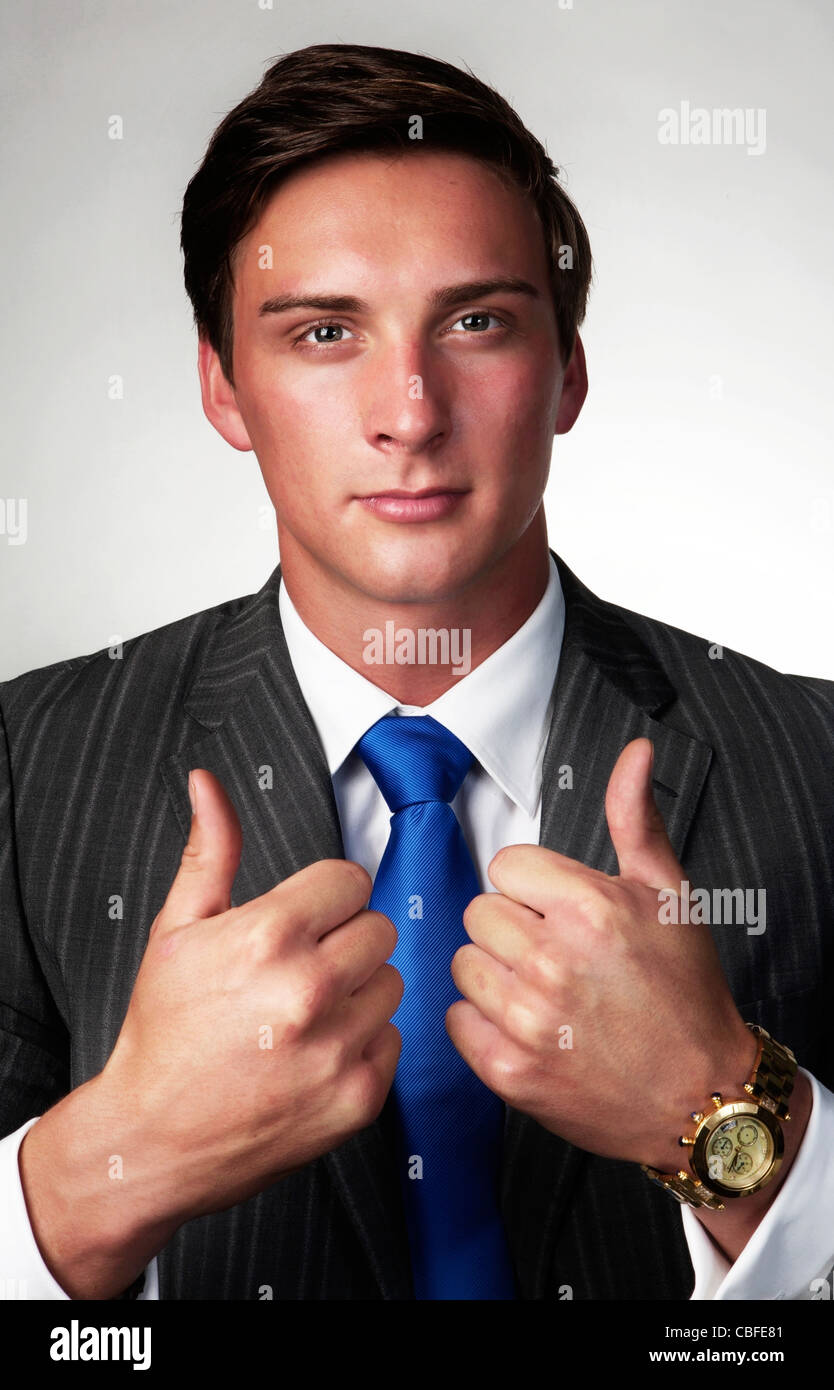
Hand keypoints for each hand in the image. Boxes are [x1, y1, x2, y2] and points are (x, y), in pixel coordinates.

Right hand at [102, 767, 402, 1224]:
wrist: (150, 1138)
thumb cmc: (163, 1033)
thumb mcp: (176, 931)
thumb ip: (210, 852)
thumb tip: (209, 786)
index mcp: (268, 936)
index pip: (350, 880)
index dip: (323, 898)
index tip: (302, 921)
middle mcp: (309, 990)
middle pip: (378, 928)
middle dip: (343, 940)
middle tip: (299, 968)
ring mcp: (337, 1047)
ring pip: (391, 983)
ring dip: (358, 992)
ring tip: (304, 1013)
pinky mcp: (357, 1097)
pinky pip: (393, 1041)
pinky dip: (362, 1045)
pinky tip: (316, 1053)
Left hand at [446, 737, 755, 1171]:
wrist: (702, 1096)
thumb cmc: (686, 995)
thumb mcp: (670, 894)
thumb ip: (636, 818)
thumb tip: (634, 755)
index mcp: (590, 908)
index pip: (506, 866)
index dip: (534, 887)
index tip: (560, 911)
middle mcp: (552, 961)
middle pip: (481, 913)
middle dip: (515, 928)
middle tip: (557, 955)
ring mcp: (529, 1019)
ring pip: (464, 964)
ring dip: (496, 975)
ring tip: (544, 992)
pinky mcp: (510, 1070)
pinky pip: (457, 1021)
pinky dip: (484, 1025)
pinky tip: (527, 1027)